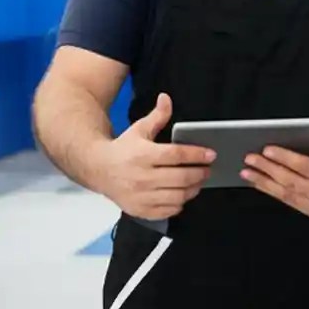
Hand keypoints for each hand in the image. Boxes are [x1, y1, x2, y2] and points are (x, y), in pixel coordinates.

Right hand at [99, 93, 215, 219]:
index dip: (196, 155)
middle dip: (199, 173)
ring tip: (198, 181)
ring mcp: (140, 196)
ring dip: (193, 189)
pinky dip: (179, 203)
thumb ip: (157, 116)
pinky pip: (168, 210)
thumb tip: (166, 98)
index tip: (211, 154)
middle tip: (208, 169)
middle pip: (180, 178)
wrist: (98, 169)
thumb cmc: (123, 149)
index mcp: (142, 155)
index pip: (176, 155)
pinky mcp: (140, 210)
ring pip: (177, 196)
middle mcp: (141, 177)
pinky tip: (182, 194)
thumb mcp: (139, 129)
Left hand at [241, 132, 308, 216]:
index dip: (285, 158)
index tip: (267, 149)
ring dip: (264, 183)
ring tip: (246, 172)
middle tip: (249, 159)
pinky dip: (272, 192)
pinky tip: (259, 183)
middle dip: (268, 169)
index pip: (305, 167)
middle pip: (290, 181)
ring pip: (286, 194)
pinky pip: (289, 201)